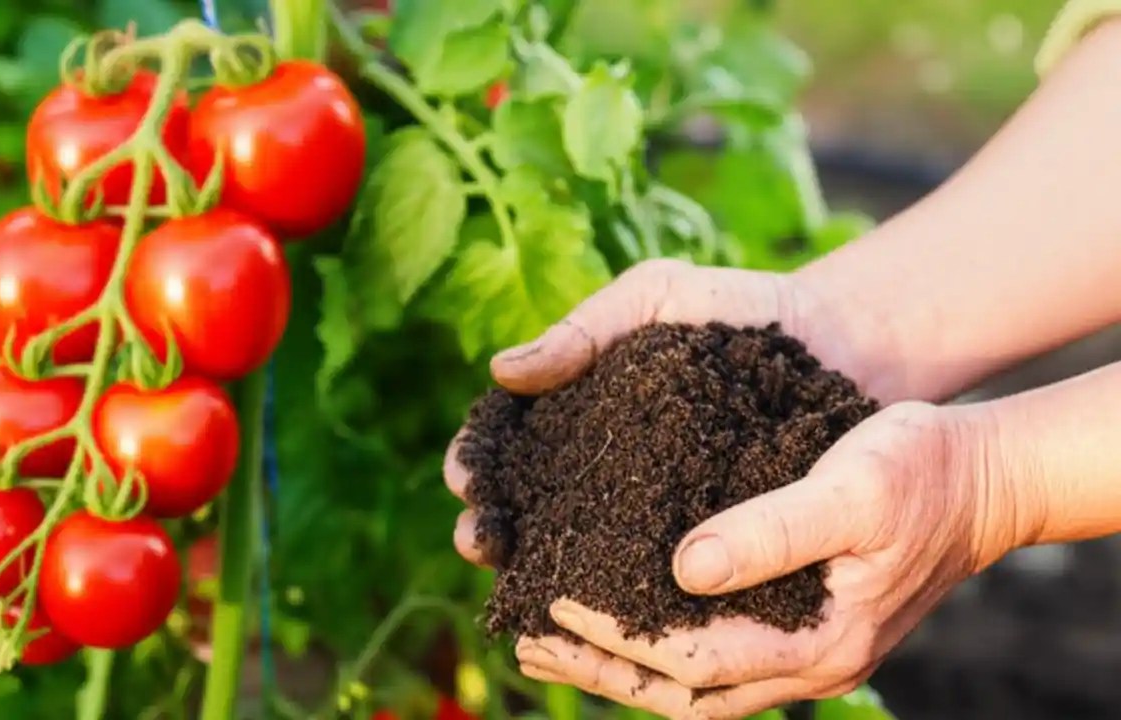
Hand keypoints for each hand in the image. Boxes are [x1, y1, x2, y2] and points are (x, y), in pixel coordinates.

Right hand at [444, 259, 901, 564]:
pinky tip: (597, 605)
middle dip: (491, 526)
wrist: (840, 340)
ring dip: (536, 570)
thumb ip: (584, 328)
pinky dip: (617, 590)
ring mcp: (649, 509)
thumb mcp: (655, 296)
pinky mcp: (703, 540)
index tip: (466, 473)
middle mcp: (602, 465)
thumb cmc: (737, 307)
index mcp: (577, 407)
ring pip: (577, 550)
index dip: (478, 460)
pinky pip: (650, 571)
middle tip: (480, 540)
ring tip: (518, 581)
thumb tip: (500, 370)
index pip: (507, 442)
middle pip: (526, 506)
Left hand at [513, 401, 1010, 718]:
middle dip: (598, 670)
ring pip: (692, 686)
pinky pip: (712, 658)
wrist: (981, 479)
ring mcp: (802, 653)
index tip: (550, 597)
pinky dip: (655, 649)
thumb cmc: (921, 472)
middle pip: (680, 692)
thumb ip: (772, 533)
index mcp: (817, 642)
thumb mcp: (852, 490)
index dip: (614, 635)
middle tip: (523, 639)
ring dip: (619, 667)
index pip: (690, 658)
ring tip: (547, 641)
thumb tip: (682, 568)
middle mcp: (806, 665)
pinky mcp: (797, 628)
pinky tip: (616, 618)